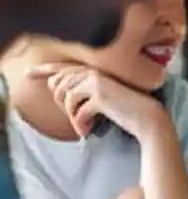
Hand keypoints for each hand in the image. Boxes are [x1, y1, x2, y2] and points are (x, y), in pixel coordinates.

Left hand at [28, 62, 165, 138]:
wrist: (148, 117)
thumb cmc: (127, 109)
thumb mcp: (103, 96)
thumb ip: (83, 90)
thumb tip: (59, 92)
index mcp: (94, 70)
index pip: (62, 67)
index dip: (42, 70)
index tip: (28, 74)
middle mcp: (93, 72)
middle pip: (59, 84)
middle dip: (62, 103)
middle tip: (76, 115)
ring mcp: (96, 83)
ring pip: (66, 97)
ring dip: (72, 115)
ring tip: (83, 124)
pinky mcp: (99, 96)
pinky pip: (77, 111)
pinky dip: (80, 124)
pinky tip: (87, 130)